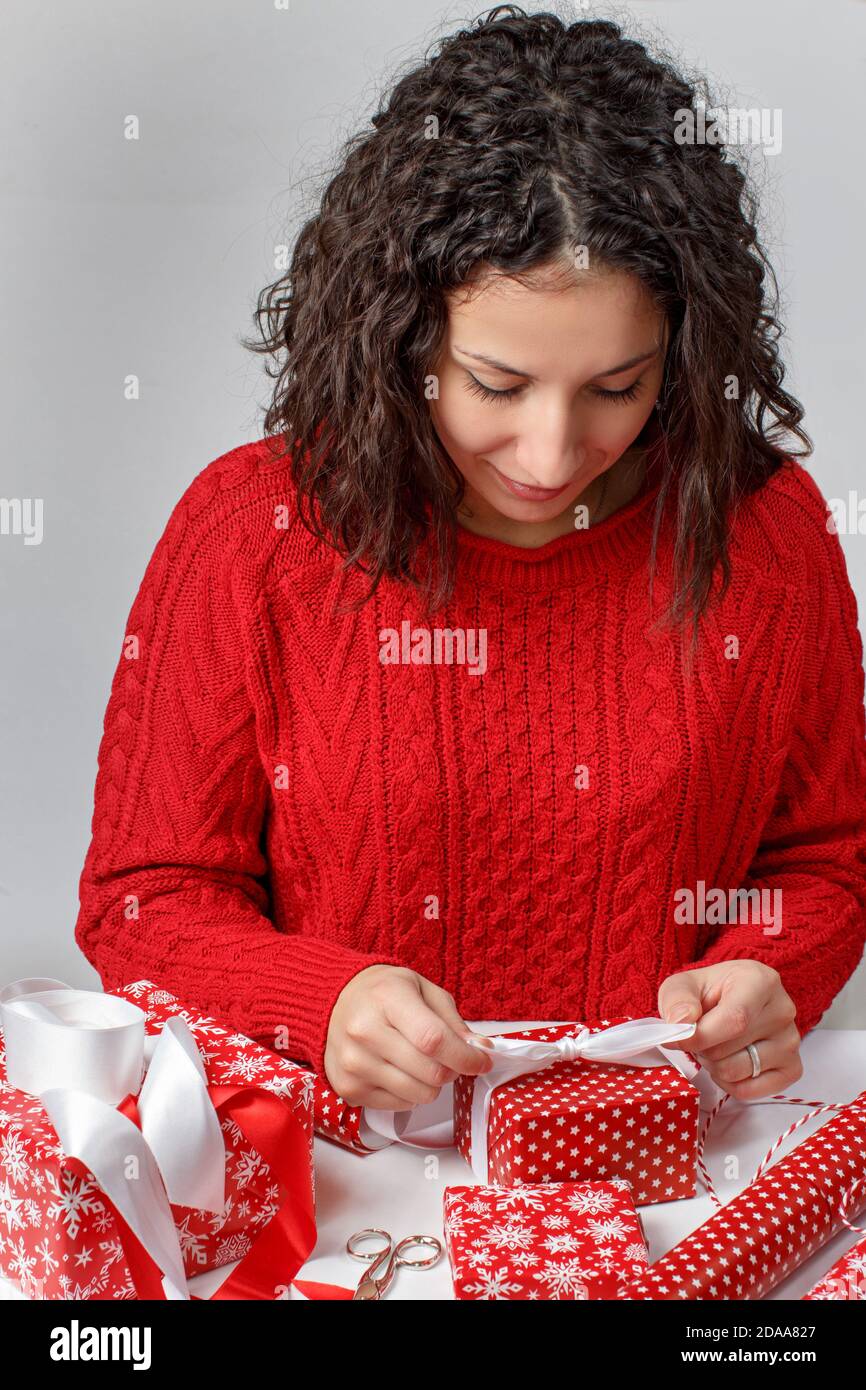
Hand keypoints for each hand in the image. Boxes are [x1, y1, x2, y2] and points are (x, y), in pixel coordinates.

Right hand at [325, 964, 494, 1108]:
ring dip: (430, 1084)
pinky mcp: (347, 1088)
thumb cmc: (382, 993)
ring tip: (420, 1062)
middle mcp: (364, 1032)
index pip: (433, 1039)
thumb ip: (452, 1021)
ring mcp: (353, 1063)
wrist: (335, 1000)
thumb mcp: (422, 989)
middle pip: (429, 1072)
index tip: (481, 1060)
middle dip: (452, 1070)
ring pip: (417, 1095)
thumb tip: (479, 1050)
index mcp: (387, 999)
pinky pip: (398, 1105)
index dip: (465, 1056)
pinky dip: (408, 1093)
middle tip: (449, 1058)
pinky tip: (398, 1069)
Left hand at [657, 960, 802, 1099]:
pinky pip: (748, 1091)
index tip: (675, 1039)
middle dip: (701, 1048)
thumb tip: (681, 1022)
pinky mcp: (792, 1068)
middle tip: (702, 1034)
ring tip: (716, 1045)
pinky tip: (728, 1061)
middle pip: (727, 1049)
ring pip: (735, 1072)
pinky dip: (728, 1083)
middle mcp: (783, 1011)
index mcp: (761, 981)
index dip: (700, 1036)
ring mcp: (791, 1042)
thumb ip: (676, 1000)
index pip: (734, 1020)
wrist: (732, 1000)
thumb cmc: (709, 992)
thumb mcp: (683, 985)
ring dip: (713, 1065)